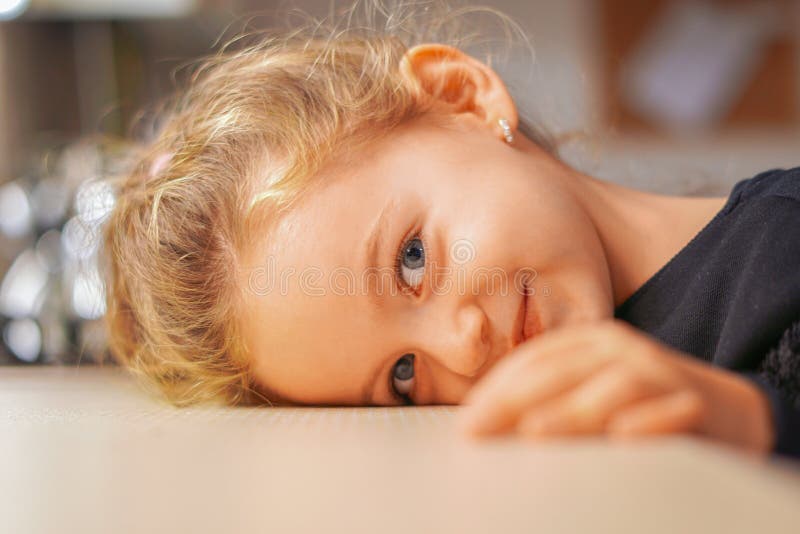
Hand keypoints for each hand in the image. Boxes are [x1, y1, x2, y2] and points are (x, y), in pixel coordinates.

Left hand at [456, 318, 774, 453]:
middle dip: (514, 400)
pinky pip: (673, 411)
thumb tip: (487, 423)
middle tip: (477, 431)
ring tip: (534, 433)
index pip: (534, 359)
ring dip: (573, 411)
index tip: (466, 421)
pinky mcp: (697, 403)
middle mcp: (622, 349)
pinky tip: (622, 436)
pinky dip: (649, 422)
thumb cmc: (643, 402)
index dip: (497, 388)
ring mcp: (661, 374)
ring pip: (613, 388)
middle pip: (563, 370)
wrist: (729, 408)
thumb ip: (550, 396)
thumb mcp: (592, 389)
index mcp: (591, 341)